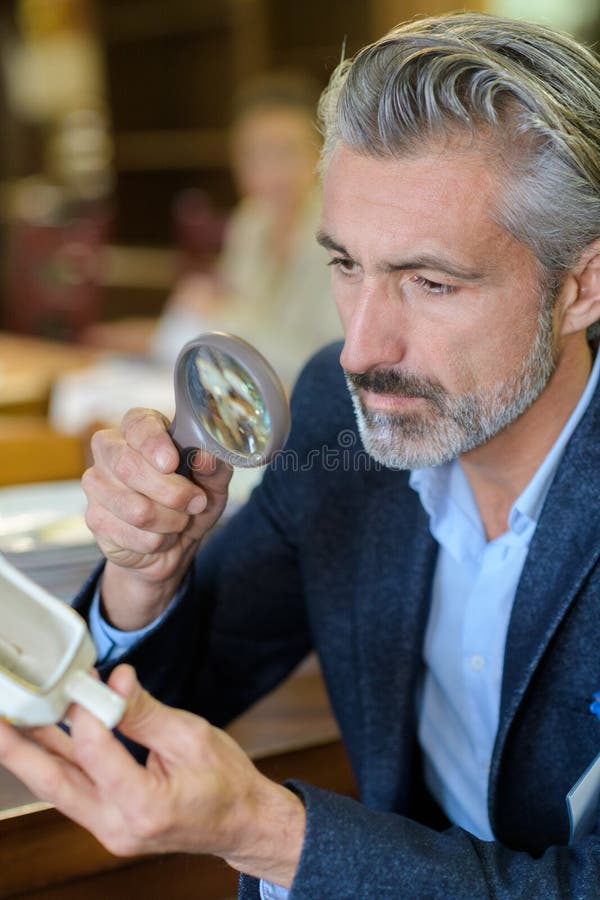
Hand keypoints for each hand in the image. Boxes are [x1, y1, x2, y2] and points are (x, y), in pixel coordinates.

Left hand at [0, 666, 304, 887]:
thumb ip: (144, 711)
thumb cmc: (225, 780)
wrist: (240, 822)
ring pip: (57, 786)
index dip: (86, 709)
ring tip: (6, 723)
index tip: (88, 680)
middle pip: (54, 782)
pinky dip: (56, 760)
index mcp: (145, 805)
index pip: (95, 751)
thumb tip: (113, 680)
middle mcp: (118, 825)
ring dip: (30, 752)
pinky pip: (72, 789)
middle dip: (18, 747)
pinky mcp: (106, 823)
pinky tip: (42, 735)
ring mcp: (108, 829)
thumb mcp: (191, 736)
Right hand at [82, 407, 232, 627]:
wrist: (174, 544)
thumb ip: (214, 467)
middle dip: (172, 492)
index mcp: (140, 428)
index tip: (172, 463)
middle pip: (129, 467)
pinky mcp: (94, 518)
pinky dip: (158, 541)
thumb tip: (205, 458)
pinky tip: (160, 535)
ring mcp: (96, 484)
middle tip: (197, 502)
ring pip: (135, 508)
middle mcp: (110, 449)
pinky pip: (131, 535)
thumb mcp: (213, 483)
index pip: (138, 424)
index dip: (153, 443)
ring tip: (180, 520)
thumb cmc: (192, 500)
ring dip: (171, 521)